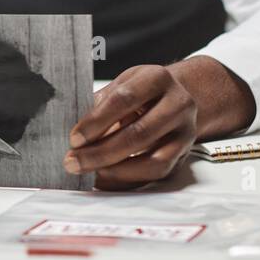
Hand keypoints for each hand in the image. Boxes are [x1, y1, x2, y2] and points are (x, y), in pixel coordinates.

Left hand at [64, 58, 253, 189]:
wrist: (173, 98)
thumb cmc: (140, 91)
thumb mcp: (120, 84)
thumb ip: (100, 103)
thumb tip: (73, 130)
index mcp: (157, 78)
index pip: (125, 99)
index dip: (97, 121)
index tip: (74, 138)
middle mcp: (178, 104)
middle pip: (139, 134)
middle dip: (101, 152)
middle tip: (73, 161)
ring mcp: (185, 132)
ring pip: (153, 160)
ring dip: (116, 171)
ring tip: (88, 172)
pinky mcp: (184, 155)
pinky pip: (156, 174)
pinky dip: (127, 180)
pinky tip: (104, 179)